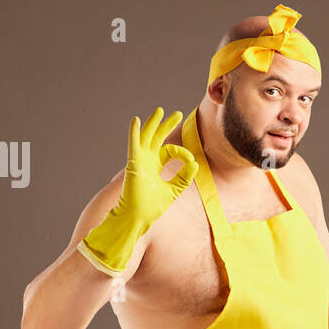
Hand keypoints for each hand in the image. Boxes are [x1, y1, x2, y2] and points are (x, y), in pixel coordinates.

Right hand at [77, 108, 198, 274]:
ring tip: (160, 111)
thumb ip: (183, 177)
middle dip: (166, 125)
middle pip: (157, 138)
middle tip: (177, 113)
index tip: (191, 161)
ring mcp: (139, 161)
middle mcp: (146, 161)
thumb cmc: (152, 208)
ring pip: (146, 137)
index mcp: (155, 167)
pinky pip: (133, 144)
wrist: (138, 218)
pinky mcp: (133, 164)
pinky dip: (134, 132)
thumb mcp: (174, 191)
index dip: (182, 153)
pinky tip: (136, 120)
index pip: (169, 151)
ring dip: (153, 124)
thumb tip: (195, 163)